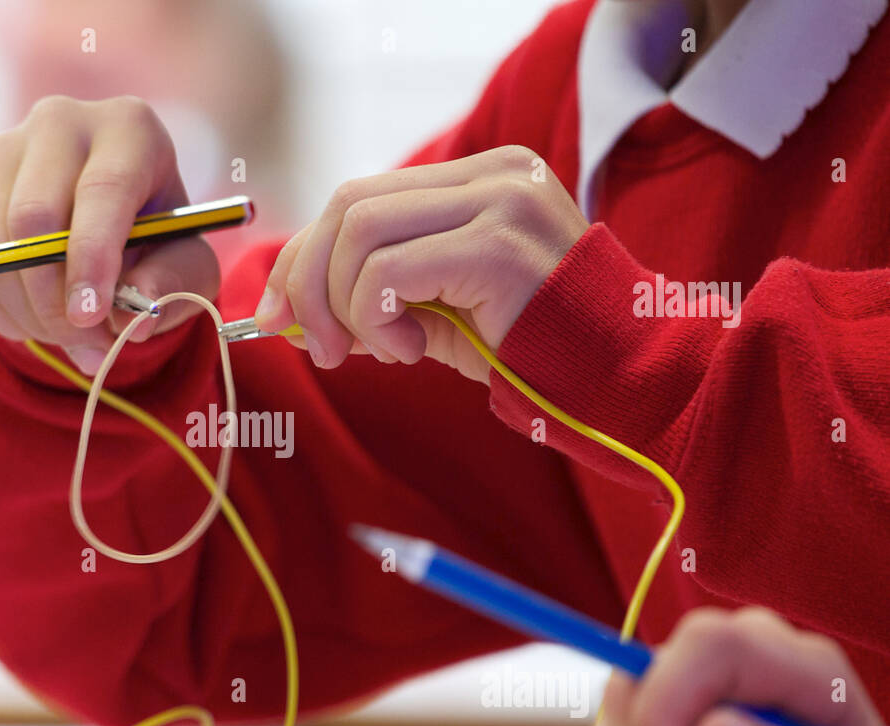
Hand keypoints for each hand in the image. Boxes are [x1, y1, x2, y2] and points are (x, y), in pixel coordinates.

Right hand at [0, 95, 218, 373]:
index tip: (91, 317)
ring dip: (27, 309)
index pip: (102, 188)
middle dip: (54, 296)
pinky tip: (34, 319)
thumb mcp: (188, 266)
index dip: (92, 258)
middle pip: (34, 215)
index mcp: (128, 129)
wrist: (108, 230)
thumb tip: (132, 316)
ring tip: (67, 334)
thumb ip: (173, 284)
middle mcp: (60, 123)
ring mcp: (2, 152)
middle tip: (85, 339)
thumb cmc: (157, 242)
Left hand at [254, 145, 587, 381]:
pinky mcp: (498, 244)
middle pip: (348, 203)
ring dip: (344, 307)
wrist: (618, 383)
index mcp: (479, 178)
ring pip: (359, 232)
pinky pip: (387, 271)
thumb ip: (374, 295)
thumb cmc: (530, 350)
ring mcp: (498, 201)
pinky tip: (412, 352)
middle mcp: (491, 173)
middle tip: (319, 349)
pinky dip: (375, 319)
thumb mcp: (438, 314)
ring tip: (383, 351)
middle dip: (308, 281)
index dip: (302, 255)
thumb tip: (289, 308)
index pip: (359, 197)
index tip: (275, 316)